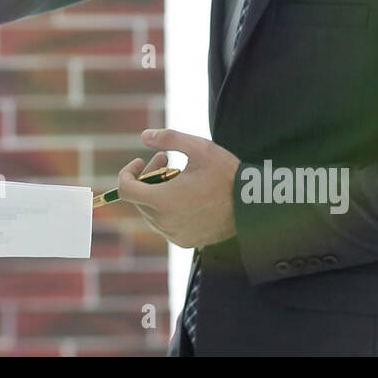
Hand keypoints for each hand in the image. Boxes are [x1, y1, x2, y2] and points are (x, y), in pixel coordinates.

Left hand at [116, 128, 241, 247]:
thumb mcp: (199, 148)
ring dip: (158, 192)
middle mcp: (164, 222)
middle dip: (148, 176)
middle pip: (140, 197)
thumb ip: (168, 138)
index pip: (125, 189)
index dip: (128, 172)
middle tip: (166, 159)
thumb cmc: (226, 174)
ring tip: (179, 176)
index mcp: (162, 200)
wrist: (252, 206)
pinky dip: (168, 208)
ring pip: (151, 211)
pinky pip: (164, 224)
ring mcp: (174, 234)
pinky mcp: (184, 241)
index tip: (141, 160)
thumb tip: (144, 136)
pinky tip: (187, 195)